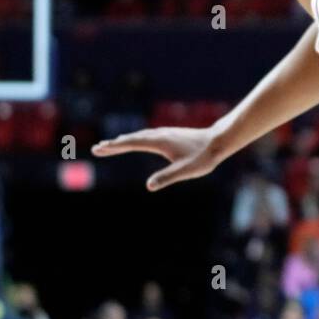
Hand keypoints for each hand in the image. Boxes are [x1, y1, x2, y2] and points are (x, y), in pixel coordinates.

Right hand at [91, 125, 223, 190]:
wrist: (219, 140)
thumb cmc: (203, 157)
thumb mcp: (185, 170)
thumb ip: (167, 177)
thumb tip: (149, 186)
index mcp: (160, 142)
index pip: (131, 143)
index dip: (114, 147)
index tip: (99, 148)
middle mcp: (160, 134)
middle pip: (132, 138)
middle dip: (115, 144)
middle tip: (98, 148)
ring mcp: (166, 133)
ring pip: (140, 136)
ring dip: (125, 140)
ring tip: (113, 144)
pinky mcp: (172, 135)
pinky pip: (148, 135)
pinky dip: (137, 138)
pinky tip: (138, 140)